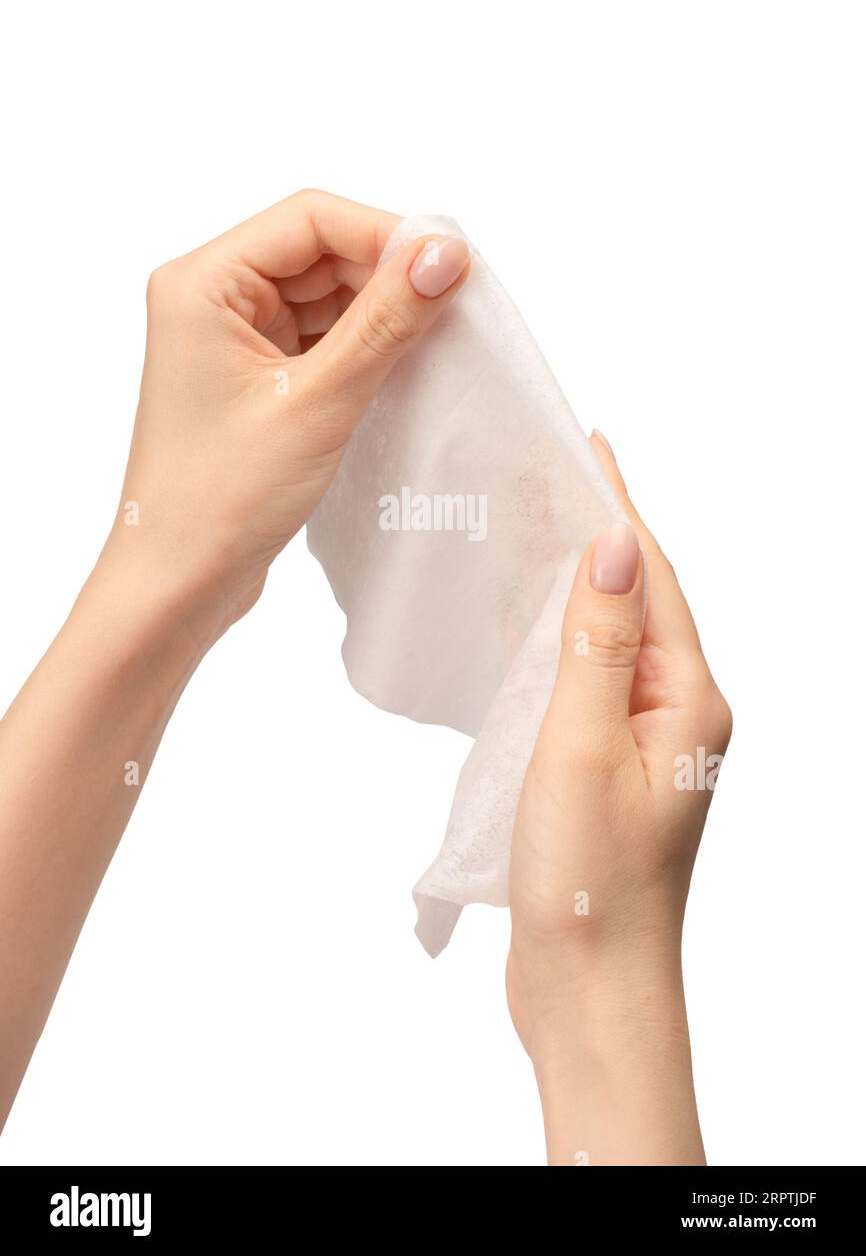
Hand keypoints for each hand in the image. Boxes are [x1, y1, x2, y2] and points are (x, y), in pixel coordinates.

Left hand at [105, 189, 469, 644]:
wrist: (176, 583)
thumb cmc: (222, 496)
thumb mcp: (319, 400)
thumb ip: (385, 320)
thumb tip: (446, 253)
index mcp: (202, 282)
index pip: (311, 218)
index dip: (386, 234)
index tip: (452, 267)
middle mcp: (210, 297)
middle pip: (320, 251)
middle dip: (387, 275)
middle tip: (454, 308)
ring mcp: (231, 339)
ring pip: (325, 296)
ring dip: (379, 314)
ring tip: (433, 344)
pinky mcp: (253, 379)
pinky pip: (319, 339)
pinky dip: (362, 348)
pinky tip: (401, 369)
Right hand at [506, 431, 731, 1163]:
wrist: (589, 992)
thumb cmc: (589, 883)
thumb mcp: (581, 748)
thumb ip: (596, 643)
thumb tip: (616, 544)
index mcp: (687, 700)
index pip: (654, 579)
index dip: (619, 509)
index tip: (590, 446)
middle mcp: (675, 714)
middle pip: (637, 600)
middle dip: (595, 534)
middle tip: (549, 470)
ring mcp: (642, 745)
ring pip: (608, 640)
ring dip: (573, 583)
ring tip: (531, 527)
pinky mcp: (607, 772)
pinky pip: (585, 682)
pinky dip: (556, 640)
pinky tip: (525, 624)